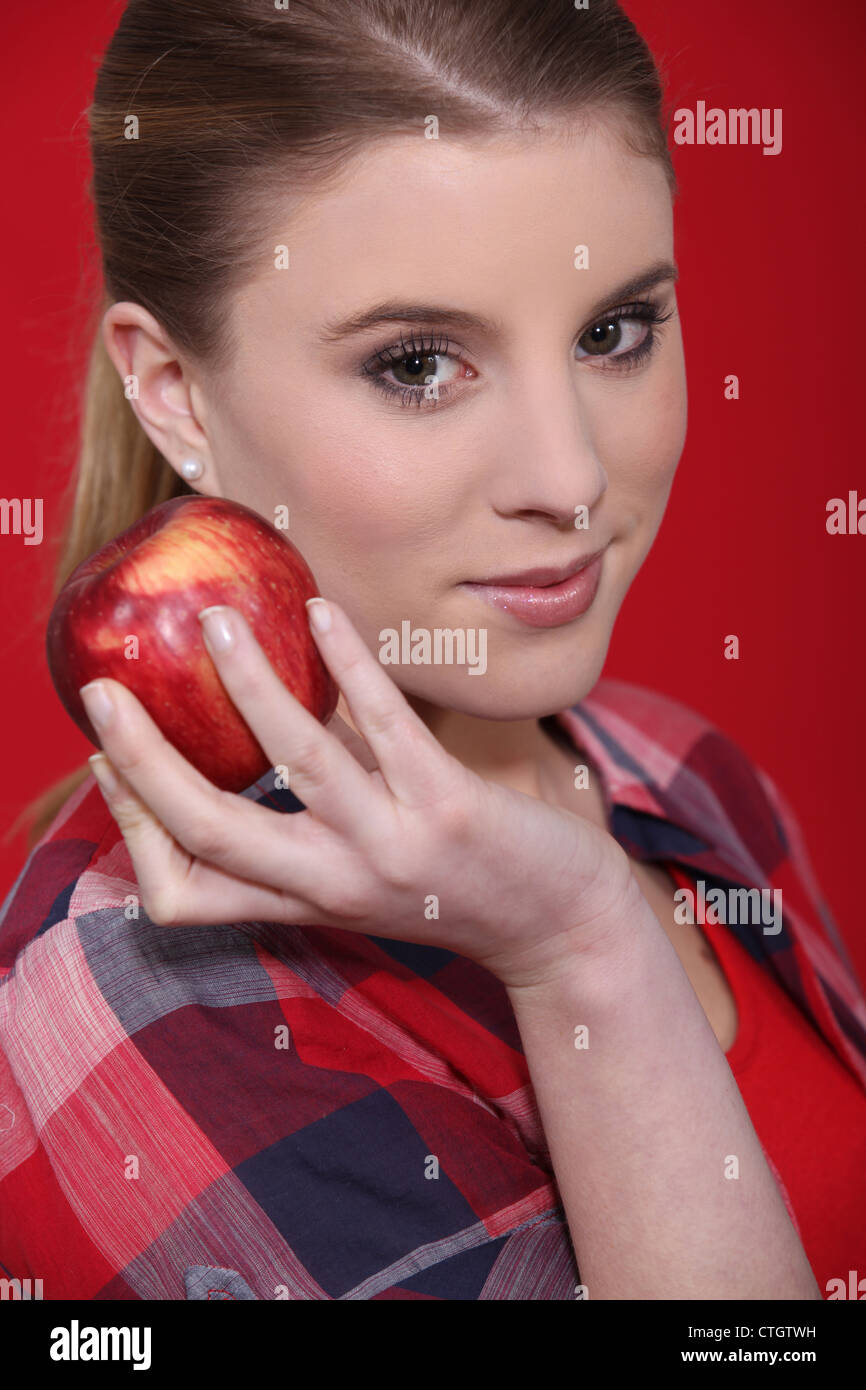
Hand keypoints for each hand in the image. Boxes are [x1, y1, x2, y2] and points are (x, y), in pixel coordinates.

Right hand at [80, 598, 636, 989]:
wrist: (562, 927)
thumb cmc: (452, 886)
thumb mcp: (360, 874)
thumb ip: (304, 820)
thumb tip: (250, 725)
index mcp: (303, 904)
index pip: (181, 895)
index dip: (131, 832)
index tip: (104, 763)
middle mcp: (335, 885)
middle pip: (211, 832)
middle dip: (144, 763)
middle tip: (103, 693)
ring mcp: (394, 848)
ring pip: (296, 762)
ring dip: (247, 685)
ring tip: (212, 620)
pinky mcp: (452, 809)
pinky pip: (388, 724)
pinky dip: (350, 662)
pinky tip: (322, 610)